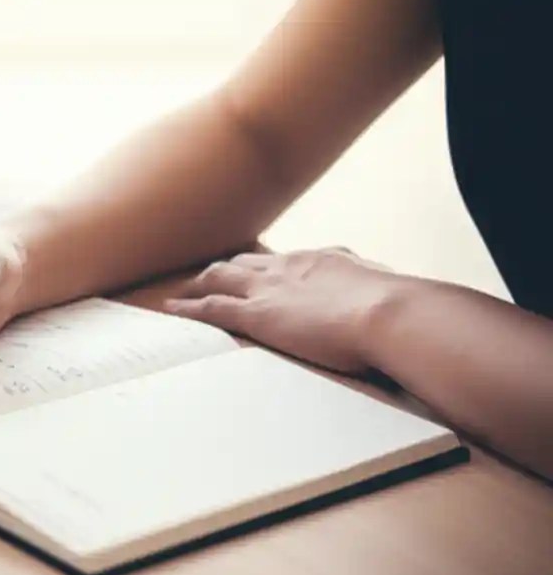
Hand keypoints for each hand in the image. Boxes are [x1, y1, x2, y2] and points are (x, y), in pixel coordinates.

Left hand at [165, 248, 411, 373]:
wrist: (392, 314)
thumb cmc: (402, 312)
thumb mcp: (393, 295)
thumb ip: (384, 296)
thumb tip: (402, 303)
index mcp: (326, 260)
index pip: (289, 260)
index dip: (268, 266)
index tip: (260, 270)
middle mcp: (292, 266)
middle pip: (247, 261)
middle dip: (226, 269)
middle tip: (209, 276)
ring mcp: (271, 287)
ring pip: (220, 278)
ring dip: (198, 284)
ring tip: (181, 293)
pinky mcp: (257, 313)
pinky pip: (210, 308)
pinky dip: (187, 308)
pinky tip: (171, 309)